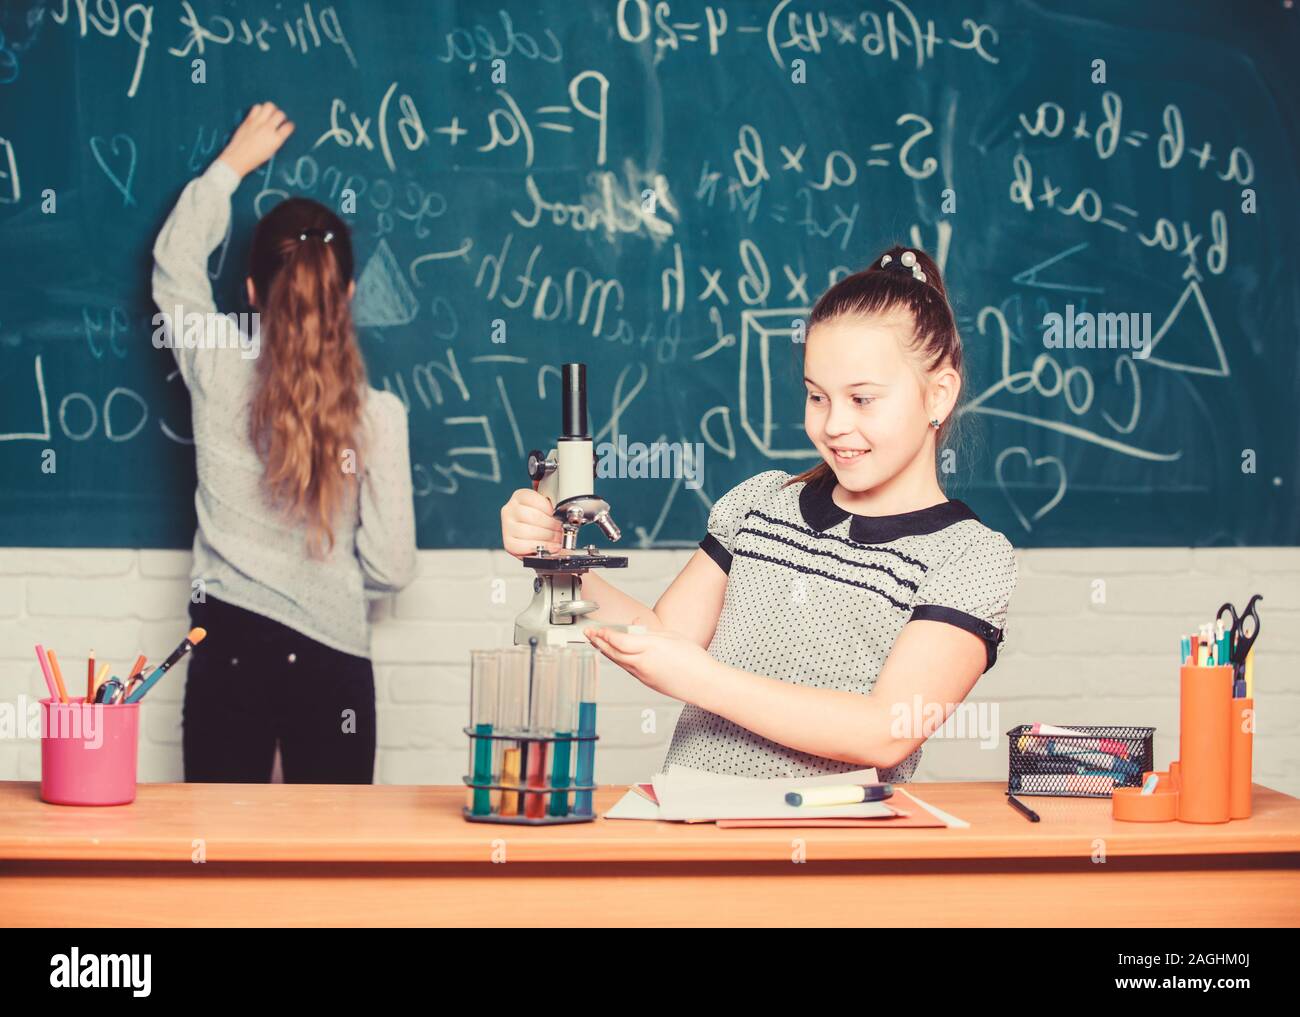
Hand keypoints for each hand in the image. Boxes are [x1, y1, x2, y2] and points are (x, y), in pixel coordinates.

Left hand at [218, 102, 294, 177]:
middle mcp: (268, 129)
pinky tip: (259, 115)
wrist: (239, 157)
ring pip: (269, 106)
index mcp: (276, 139)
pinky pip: (257, 107)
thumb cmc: (255, 158)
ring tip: (269, 114)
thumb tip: (279, 131)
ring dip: (271, 109)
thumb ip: (277, 139)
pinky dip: (260, 109)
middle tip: (278, 119)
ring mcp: (258, 123)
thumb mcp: (272, 151)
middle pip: (280, 114)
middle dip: (281, 116)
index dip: (289, 125)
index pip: (288, 126)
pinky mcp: (249, 120)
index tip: (288, 126)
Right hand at [501, 487, 562, 558]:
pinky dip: (540, 547)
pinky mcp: (508, 543)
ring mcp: (507, 527)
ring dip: (547, 537)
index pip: (535, 499)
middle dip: (551, 525)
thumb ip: (553, 508)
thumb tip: (563, 514)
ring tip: (557, 539)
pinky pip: (524, 546)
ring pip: (529, 532)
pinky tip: (549, 547)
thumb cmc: (542, 523)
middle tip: (560, 530)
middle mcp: (509, 510)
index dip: (550, 510)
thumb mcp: (546, 509)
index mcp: (520, 496)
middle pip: (533, 517)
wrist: (536, 540)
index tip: (558, 516)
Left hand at [584, 626, 715, 701]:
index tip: (597, 629)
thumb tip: (636, 624)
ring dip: (605, 651)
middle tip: (588, 633)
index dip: (605, 634)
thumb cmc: (693, 660)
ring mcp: (643, 675)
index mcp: (650, 648)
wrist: (704, 684)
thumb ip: (650, 631)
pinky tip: (615, 654)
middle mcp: (642, 663)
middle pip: (614, 652)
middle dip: (598, 642)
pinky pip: (627, 669)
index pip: (619, 640)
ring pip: (618, 662)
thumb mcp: (671, 637)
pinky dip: (617, 660)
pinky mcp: (646, 683)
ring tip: (596, 642)